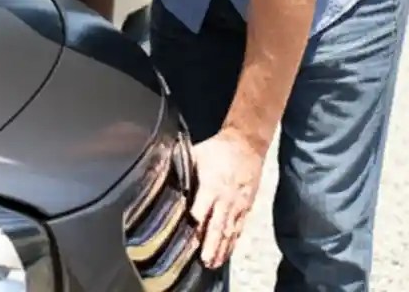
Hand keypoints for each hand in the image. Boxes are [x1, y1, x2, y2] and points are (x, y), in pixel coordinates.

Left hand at [189, 129, 264, 268]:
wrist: (247, 144)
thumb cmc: (218, 149)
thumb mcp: (196, 154)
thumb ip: (181, 170)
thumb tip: (161, 176)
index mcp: (211, 185)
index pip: (201, 209)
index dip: (194, 225)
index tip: (185, 239)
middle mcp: (225, 198)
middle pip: (217, 226)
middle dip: (209, 245)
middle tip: (203, 261)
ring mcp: (237, 205)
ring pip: (229, 231)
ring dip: (221, 249)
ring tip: (213, 264)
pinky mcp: (246, 207)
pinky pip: (239, 228)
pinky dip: (233, 242)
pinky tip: (226, 253)